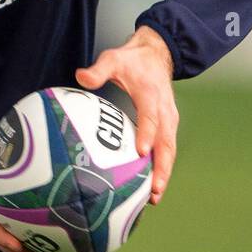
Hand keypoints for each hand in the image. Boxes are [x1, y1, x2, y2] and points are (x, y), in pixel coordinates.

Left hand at [76, 25, 176, 205]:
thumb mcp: (114, 58)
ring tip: (154, 197)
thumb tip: (81, 77)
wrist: (157, 54)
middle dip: (162, 167)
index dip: (147, 134)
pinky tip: (152, 187)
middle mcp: (165, 110)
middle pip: (166, 142)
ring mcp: (169, 119)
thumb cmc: (133, 61)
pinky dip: (163, 168)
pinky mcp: (168, 126)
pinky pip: (167, 149)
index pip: (150, 117)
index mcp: (151, 95)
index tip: (141, 152)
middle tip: (154, 189)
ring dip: (164, 172)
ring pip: (170, 150)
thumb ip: (99, 69)